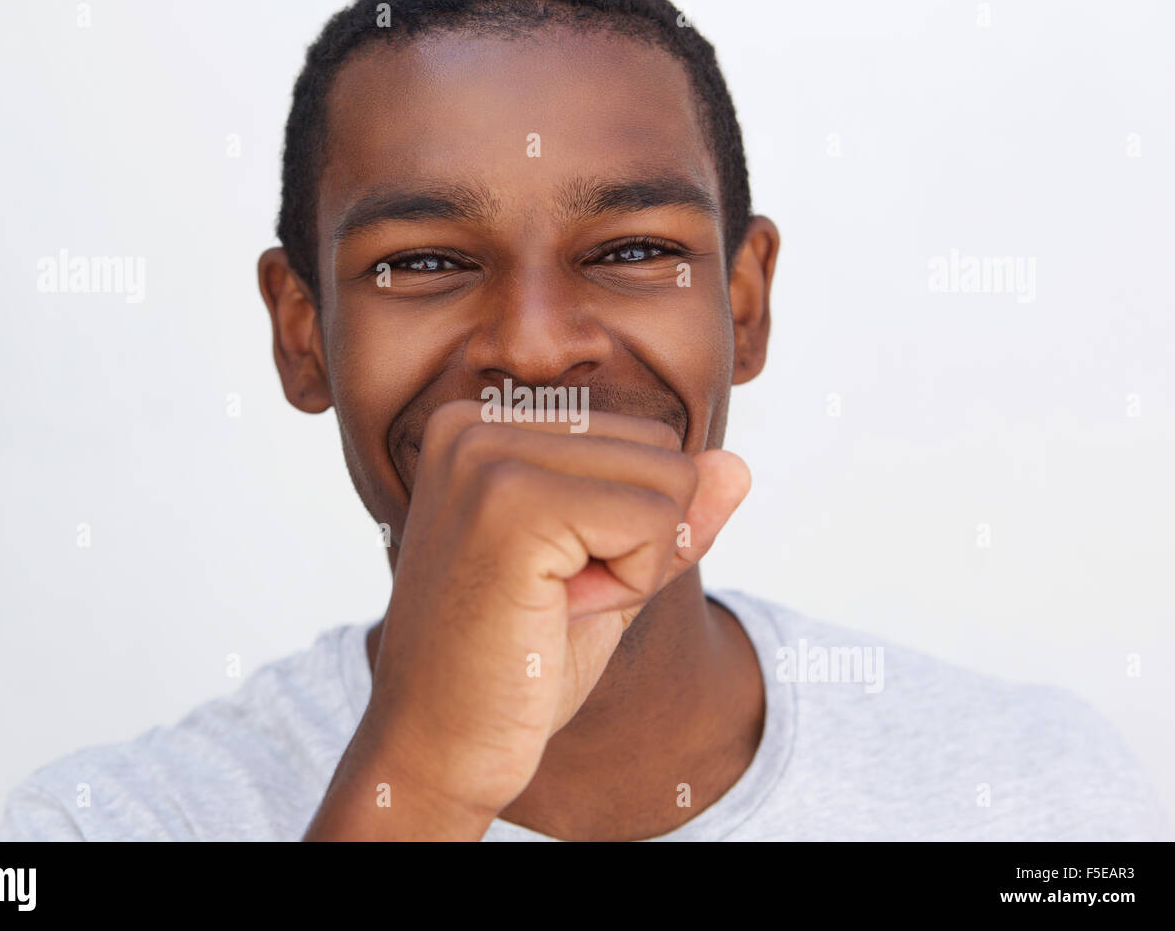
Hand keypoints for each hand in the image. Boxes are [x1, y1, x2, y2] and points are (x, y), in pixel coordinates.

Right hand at [308, 399, 749, 836]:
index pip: (642, 438)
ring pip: (669, 480)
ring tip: (549, 603)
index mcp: (483, 426)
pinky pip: (653, 522)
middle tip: (551, 598)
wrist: (437, 750)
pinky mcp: (509, 503)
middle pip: (661, 449)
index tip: (548, 579)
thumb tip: (737, 464)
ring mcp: (486, 456)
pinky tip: (554, 614)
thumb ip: (667, 516)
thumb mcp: (607, 575)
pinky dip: (630, 586)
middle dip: (639, 541)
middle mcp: (474, 423)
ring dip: (635, 564)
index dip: (628, 527)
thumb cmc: (512, 667)